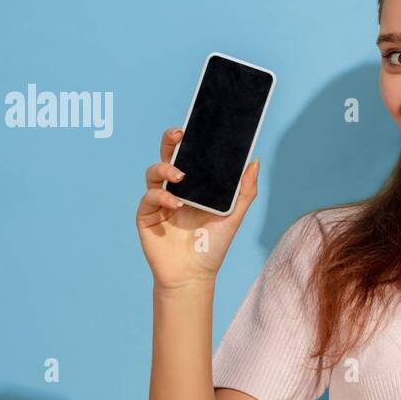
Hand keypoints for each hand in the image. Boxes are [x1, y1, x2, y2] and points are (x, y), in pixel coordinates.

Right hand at [135, 126, 259, 289]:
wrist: (194, 275)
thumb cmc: (213, 246)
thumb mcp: (233, 215)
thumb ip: (244, 190)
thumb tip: (254, 161)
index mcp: (195, 185)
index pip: (190, 155)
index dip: (190, 139)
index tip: (195, 125)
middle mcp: (174, 189)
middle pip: (168, 155)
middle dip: (170, 141)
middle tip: (179, 134)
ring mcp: (159, 201)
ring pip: (154, 172)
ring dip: (165, 169)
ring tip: (180, 176)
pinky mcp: (147, 215)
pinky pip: (149, 197)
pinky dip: (161, 196)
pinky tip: (175, 203)